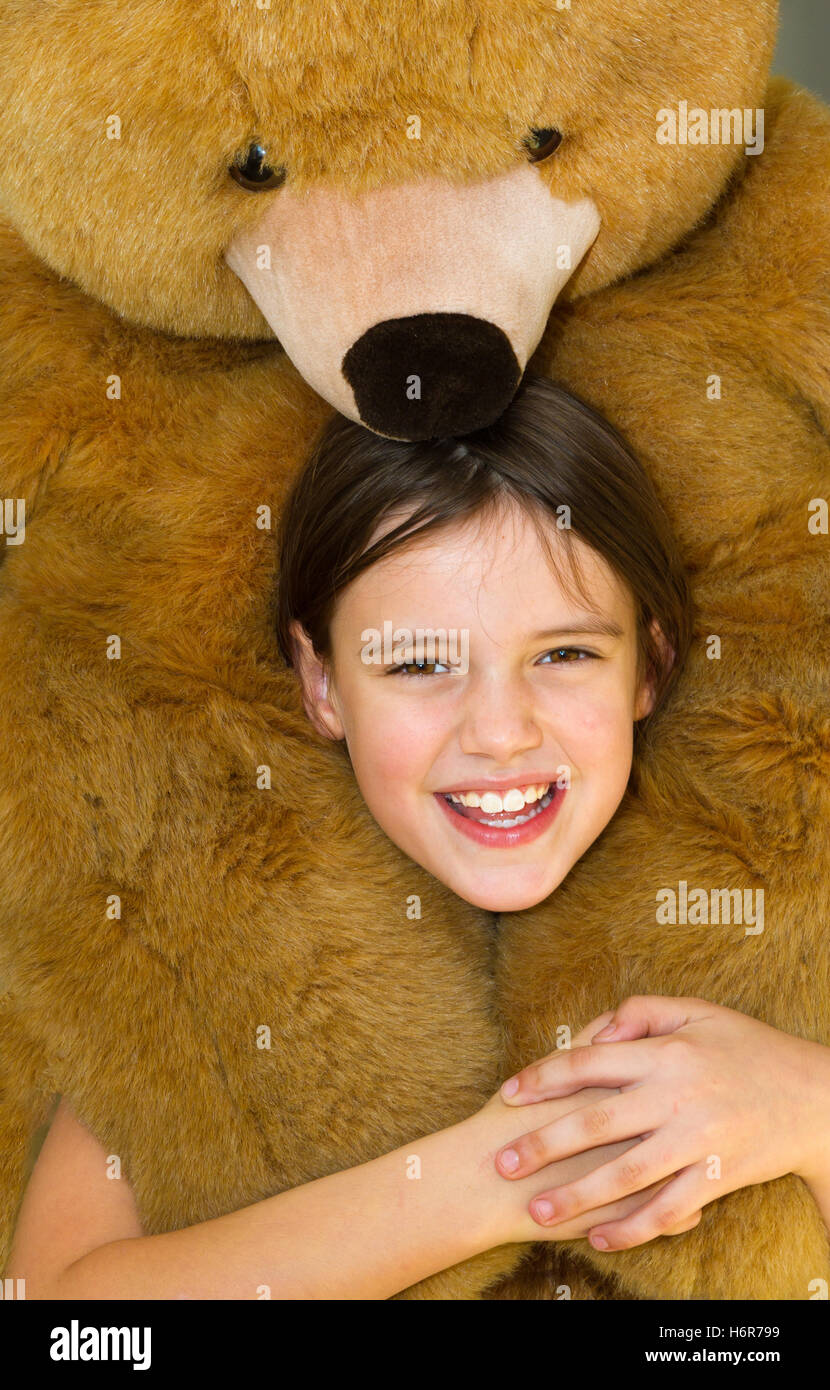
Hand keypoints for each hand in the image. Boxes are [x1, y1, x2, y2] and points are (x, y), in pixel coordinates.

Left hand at [493, 995, 829, 1251]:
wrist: (813, 1097)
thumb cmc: (748, 1048)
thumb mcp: (697, 1011)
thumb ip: (641, 1011)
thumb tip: (597, 1029)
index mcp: (666, 1051)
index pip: (589, 1062)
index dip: (544, 1077)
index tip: (509, 1094)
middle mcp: (676, 1094)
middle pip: (596, 1121)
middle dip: (543, 1143)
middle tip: (501, 1162)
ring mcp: (698, 1139)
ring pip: (626, 1173)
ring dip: (577, 1194)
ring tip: (537, 1209)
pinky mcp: (719, 1176)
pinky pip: (670, 1209)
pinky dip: (634, 1227)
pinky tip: (600, 1237)